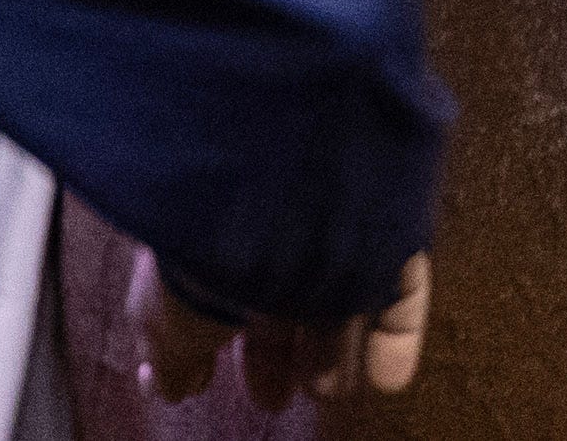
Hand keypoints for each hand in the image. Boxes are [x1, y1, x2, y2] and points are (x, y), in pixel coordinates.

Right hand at [129, 248, 430, 406]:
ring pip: (346, 296)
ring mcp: (346, 221)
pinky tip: (385, 380)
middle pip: (292, 299)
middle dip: (283, 353)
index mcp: (227, 233)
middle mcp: (287, 222)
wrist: (269, 170)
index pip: (234, 299)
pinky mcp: (398, 226)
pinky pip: (402, 288)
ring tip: (329, 391)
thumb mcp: (164, 319)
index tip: (222, 382)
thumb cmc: (205, 243)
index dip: (232, 346)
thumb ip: (172, 359)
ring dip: (336, 351)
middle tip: (279, 397)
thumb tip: (172, 385)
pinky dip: (394, 337)